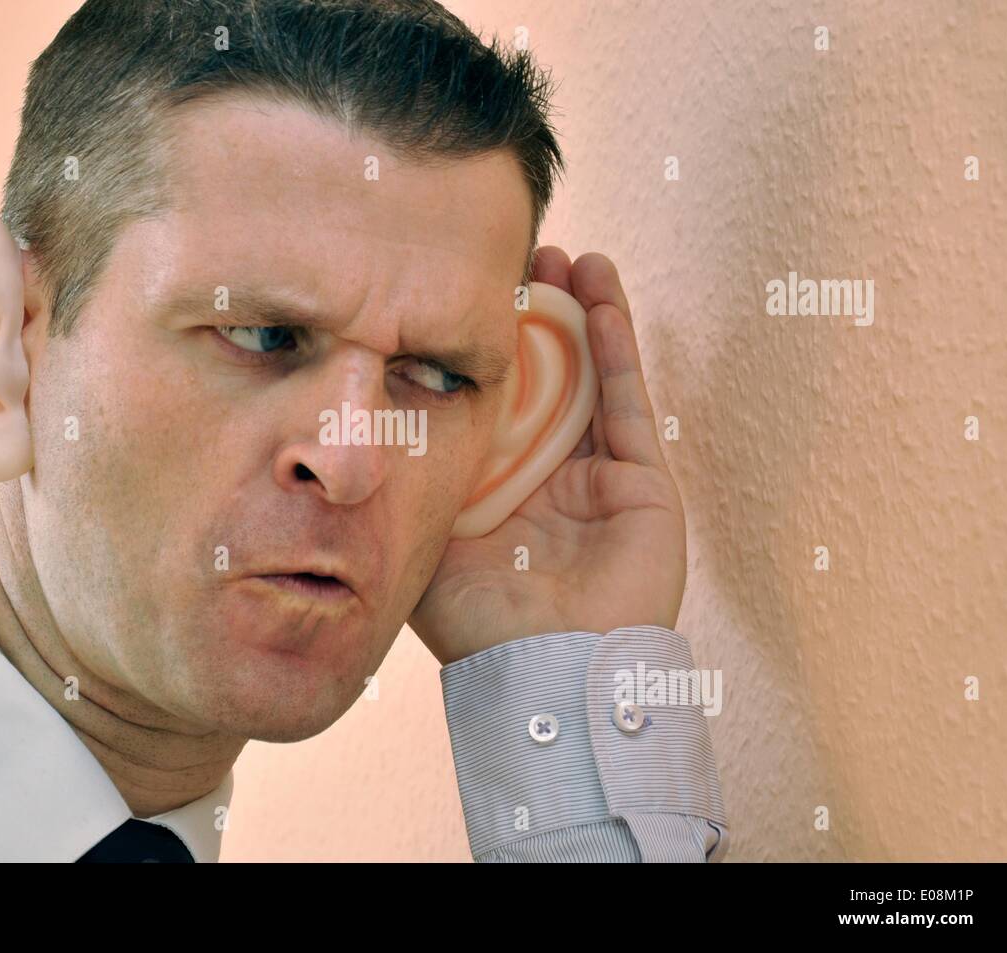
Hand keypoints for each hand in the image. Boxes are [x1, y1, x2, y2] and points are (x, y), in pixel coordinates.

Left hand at [409, 249, 685, 664]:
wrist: (549, 674)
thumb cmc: (479, 621)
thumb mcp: (424, 538)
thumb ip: (410, 483)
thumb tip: (364, 423)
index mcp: (491, 491)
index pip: (487, 401)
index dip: (478, 347)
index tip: (456, 290)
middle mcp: (542, 477)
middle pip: (540, 378)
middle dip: (529, 318)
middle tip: (515, 257)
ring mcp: (594, 477)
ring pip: (586, 376)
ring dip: (576, 313)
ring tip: (560, 253)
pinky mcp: (641, 480)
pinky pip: (626, 397)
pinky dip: (614, 340)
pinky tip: (597, 287)